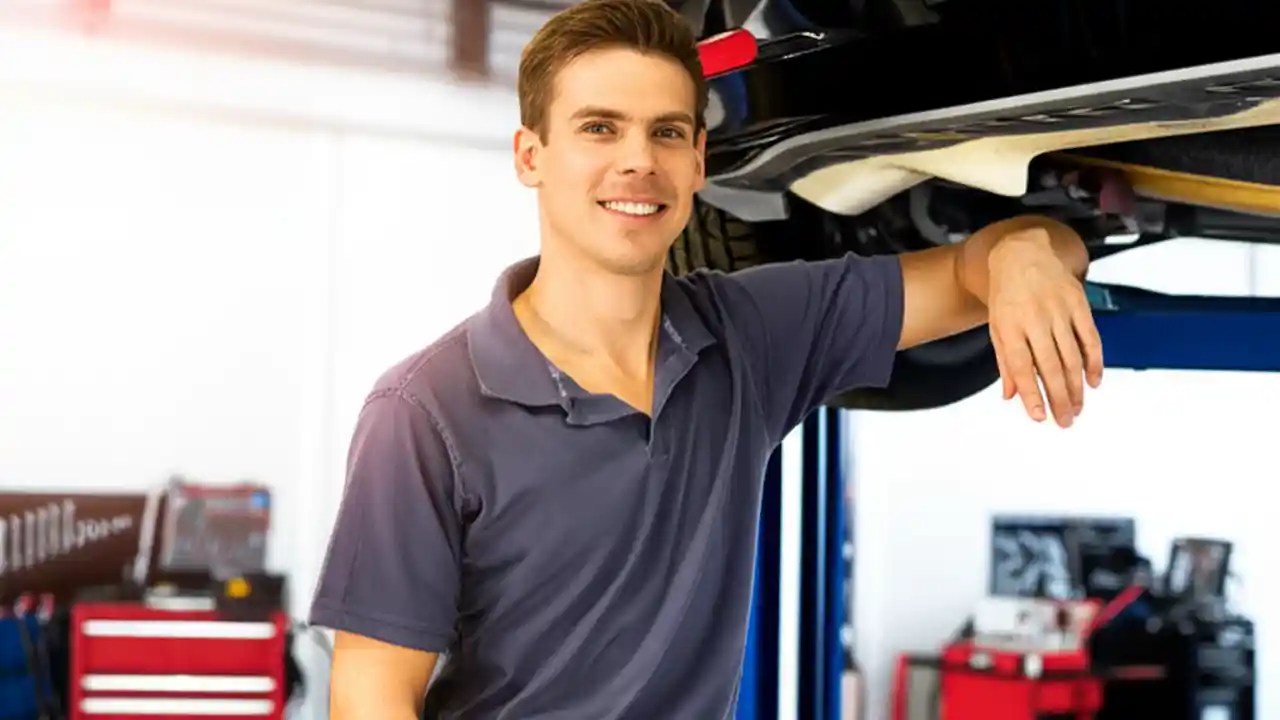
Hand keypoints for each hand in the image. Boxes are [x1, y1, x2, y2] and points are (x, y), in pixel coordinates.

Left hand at [985, 226, 1102, 426]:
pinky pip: (1090, 337)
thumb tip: (1011, 396)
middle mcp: (1035, 318)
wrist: (1022, 253)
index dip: (1032, 394)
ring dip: (1077, 387)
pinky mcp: (1078, 303)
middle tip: (1065, 421)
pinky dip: (1094, 362)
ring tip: (1077, 408)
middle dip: (1059, 398)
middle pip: (1050, 366)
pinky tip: (1094, 381)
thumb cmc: (1007, 296)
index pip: (1022, 366)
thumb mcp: (997, 327)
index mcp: (1010, 326)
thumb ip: (1005, 362)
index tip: (1040, 417)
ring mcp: (1059, 310)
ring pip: (1072, 356)